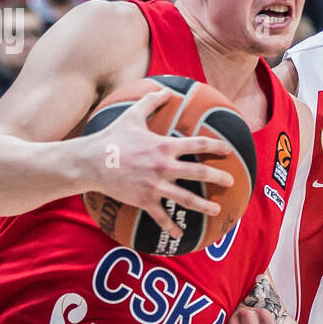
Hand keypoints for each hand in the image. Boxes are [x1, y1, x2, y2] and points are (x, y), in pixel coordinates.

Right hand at [85, 89, 235, 238]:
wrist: (91, 162)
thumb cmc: (112, 137)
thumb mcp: (132, 115)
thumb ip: (151, 101)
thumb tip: (164, 88)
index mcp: (165, 146)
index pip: (198, 145)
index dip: (216, 146)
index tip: (228, 150)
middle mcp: (164, 166)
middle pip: (199, 173)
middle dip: (218, 177)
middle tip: (231, 181)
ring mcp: (155, 185)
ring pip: (186, 198)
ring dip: (203, 206)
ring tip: (216, 210)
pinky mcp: (144, 200)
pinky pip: (161, 216)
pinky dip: (171, 227)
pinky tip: (180, 235)